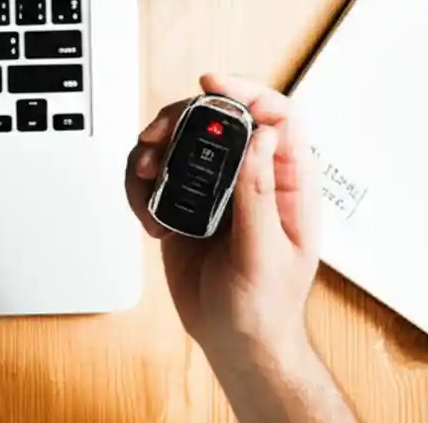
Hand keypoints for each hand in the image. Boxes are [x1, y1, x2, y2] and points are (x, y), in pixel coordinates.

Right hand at [125, 73, 320, 364]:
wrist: (235, 342)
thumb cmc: (264, 308)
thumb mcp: (266, 255)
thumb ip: (259, 195)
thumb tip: (262, 136)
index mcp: (285, 183)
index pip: (274, 116)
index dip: (245, 91)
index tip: (210, 85)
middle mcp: (250, 178)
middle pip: (215, 119)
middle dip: (179, 120)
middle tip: (154, 139)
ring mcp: (215, 191)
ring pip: (179, 143)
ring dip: (153, 153)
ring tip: (145, 179)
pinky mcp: (185, 206)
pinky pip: (156, 177)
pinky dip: (141, 188)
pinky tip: (149, 216)